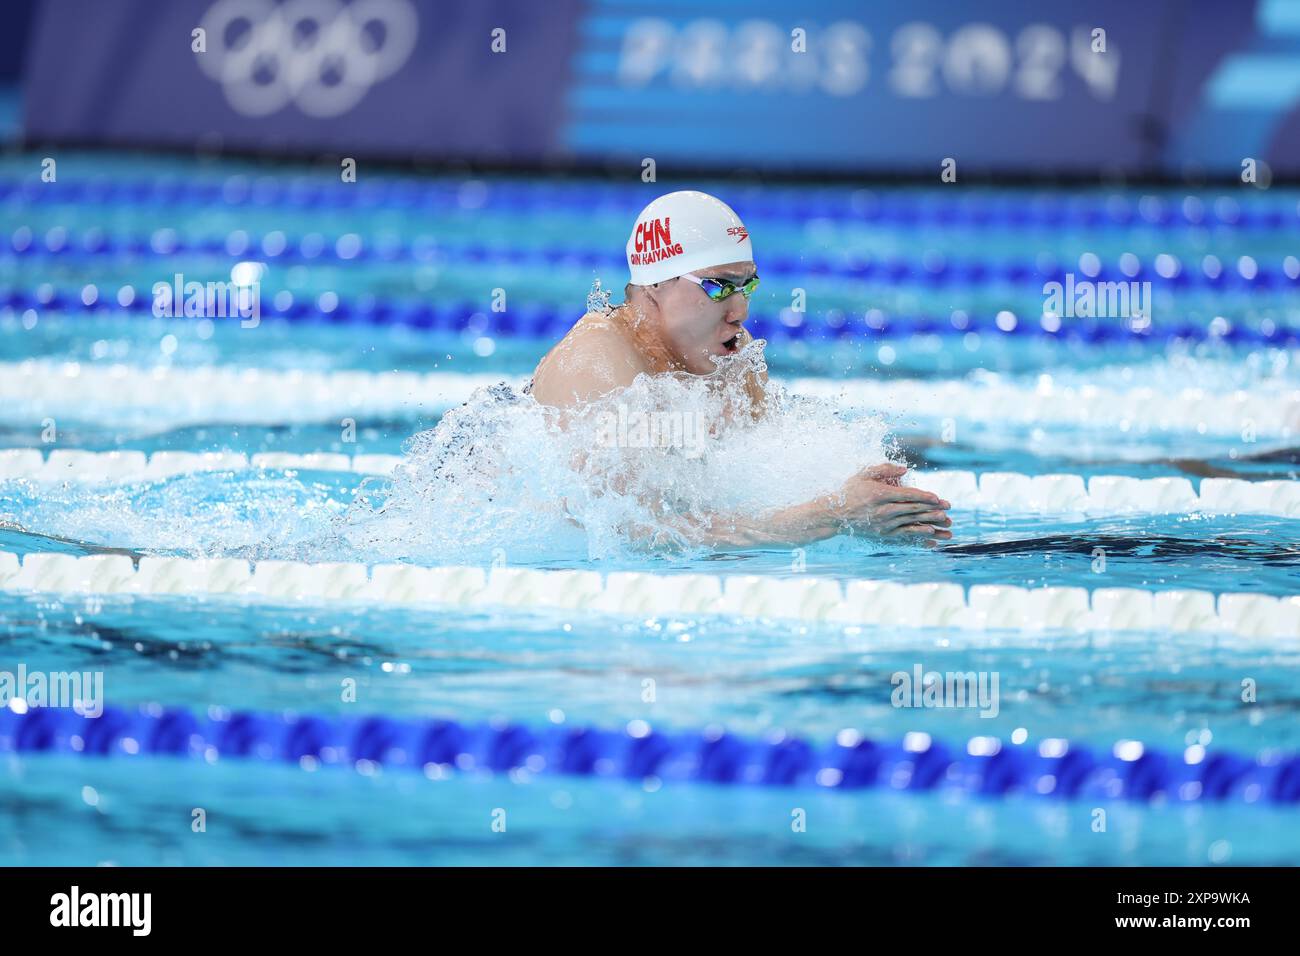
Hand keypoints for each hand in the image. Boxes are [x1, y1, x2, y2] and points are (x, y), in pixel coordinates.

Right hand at [827, 463, 952, 542]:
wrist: (834, 514)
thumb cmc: (849, 491)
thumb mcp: (863, 474)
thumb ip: (884, 469)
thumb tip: (905, 469)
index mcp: (879, 494)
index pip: (907, 495)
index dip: (924, 496)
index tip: (937, 497)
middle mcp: (882, 511)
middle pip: (912, 509)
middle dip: (932, 509)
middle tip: (948, 509)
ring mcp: (882, 524)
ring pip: (911, 523)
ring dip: (930, 522)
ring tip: (944, 522)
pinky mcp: (882, 534)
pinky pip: (904, 535)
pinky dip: (918, 536)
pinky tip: (930, 535)